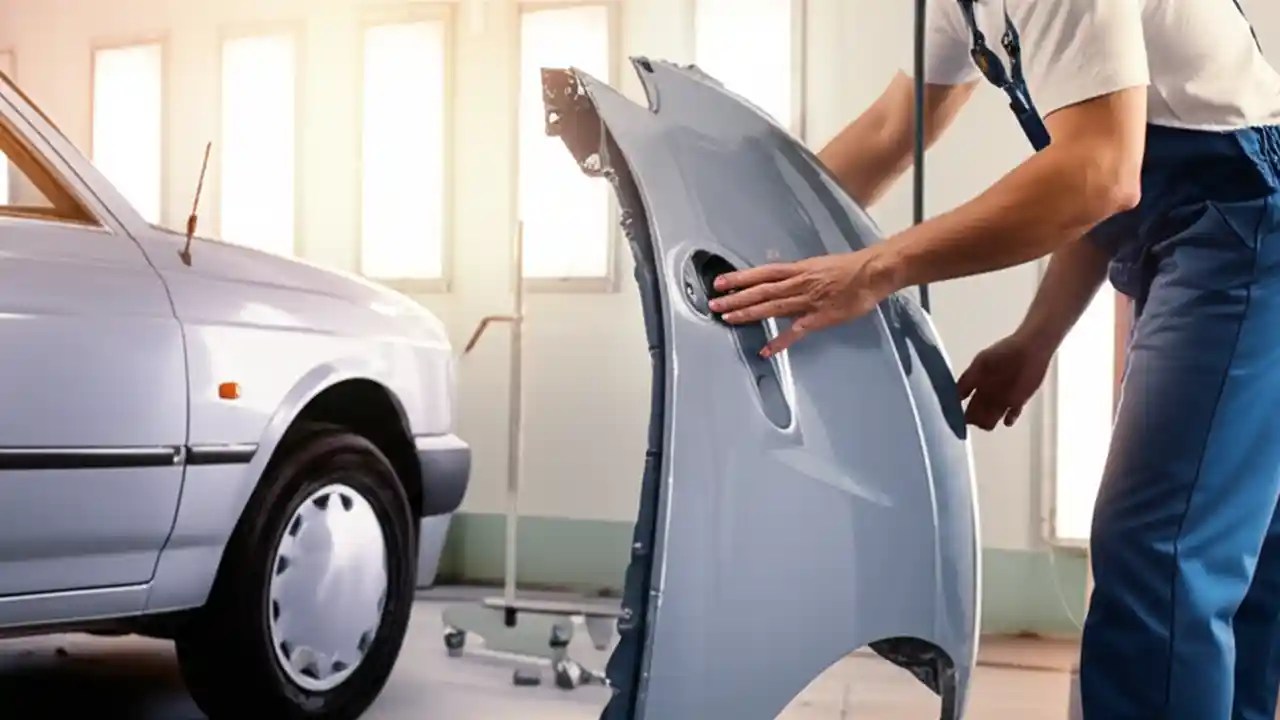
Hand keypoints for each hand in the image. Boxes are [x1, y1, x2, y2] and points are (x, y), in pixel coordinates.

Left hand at [708, 249, 897, 357]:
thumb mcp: (816, 264)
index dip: (740, 278)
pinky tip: (766, 350)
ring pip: (773, 307)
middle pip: (761, 290)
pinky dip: (781, 341)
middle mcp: (798, 283)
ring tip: (728, 318)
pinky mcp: (820, 318)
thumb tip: (777, 277)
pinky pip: (797, 331)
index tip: (720, 282)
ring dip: (749, 313)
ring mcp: (808, 301)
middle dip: (736, 297)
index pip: (762, 273)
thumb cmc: (848, 268)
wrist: (873, 273)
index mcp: (797, 269)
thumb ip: (796, 273)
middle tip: (714, 304)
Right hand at [957, 332, 1052, 430]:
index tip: (956, 416)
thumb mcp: (980, 363)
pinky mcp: (1019, 399)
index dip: (957, 408)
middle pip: (975, 411)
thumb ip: (967, 380)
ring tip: (986, 423)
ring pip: (991, 415)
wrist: (1030, 349)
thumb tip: (956, 395)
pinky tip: (1007, 421)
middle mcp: (987, 390)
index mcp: (975, 380)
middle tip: (971, 422)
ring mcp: (1003, 396)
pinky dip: (1009, 419)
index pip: (960, 398)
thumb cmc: (1005, 353)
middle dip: (972, 418)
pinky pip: (1012, 414)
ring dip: (987, 421)